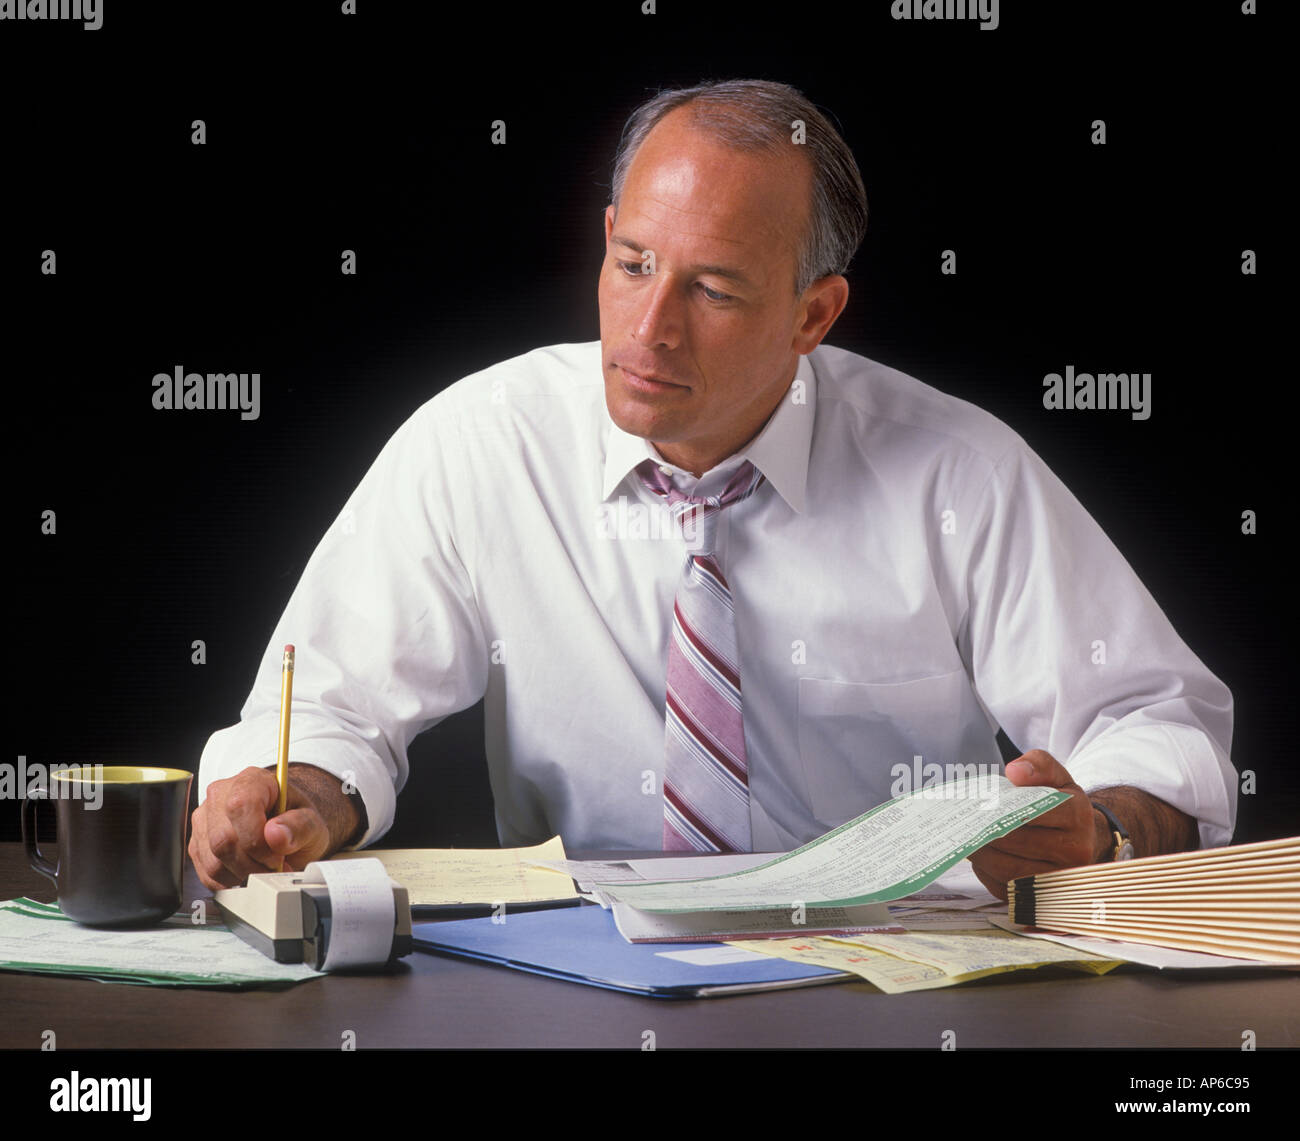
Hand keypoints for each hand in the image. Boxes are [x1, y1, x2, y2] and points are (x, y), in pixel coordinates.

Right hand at [189, 766, 335, 890]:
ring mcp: (205, 820)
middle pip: (224, 839)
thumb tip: (276, 834)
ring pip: (213, 860)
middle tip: (275, 867)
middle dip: (252, 863)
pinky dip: (231, 881)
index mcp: (252, 780)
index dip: (256, 839)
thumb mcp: (312, 822)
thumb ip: (300, 826)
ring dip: (242, 875)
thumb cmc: (296, 822)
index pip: (240, 806)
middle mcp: (221, 795)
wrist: (286, 830)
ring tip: (265, 869)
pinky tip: (249, 873)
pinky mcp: (197, 844)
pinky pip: (207, 873)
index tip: (276, 856)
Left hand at [968, 749, 1106, 900]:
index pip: (1036, 812)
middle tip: (963, 823)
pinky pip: (1008, 888)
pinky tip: (979, 857)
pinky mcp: (1043, 897)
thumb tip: (1015, 772)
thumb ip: (1038, 765)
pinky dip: (987, 873)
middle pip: (1020, 843)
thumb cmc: (1061, 805)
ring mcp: (1060, 879)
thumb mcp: (1057, 777)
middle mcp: (1075, 852)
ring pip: (1010, 871)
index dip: (1005, 809)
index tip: (983, 804)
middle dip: (987, 832)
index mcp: (1077, 817)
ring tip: (965, 840)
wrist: (1080, 838)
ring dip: (982, 855)